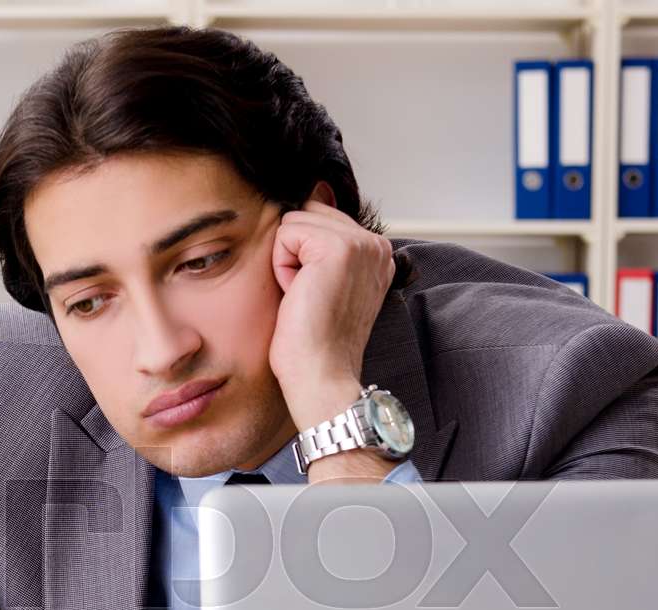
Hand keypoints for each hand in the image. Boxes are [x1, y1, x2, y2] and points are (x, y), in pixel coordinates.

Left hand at [266, 196, 395, 431]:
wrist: (321, 375)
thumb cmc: (314, 340)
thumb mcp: (319, 281)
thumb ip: (322, 237)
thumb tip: (316, 187)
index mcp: (376, 251)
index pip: (320, 218)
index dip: (303, 256)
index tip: (316, 294)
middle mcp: (375, 243)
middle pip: (306, 214)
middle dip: (294, 255)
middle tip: (308, 296)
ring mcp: (360, 244)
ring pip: (293, 223)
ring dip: (286, 262)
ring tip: (305, 296)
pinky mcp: (337, 248)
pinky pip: (285, 233)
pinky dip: (281, 266)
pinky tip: (299, 294)